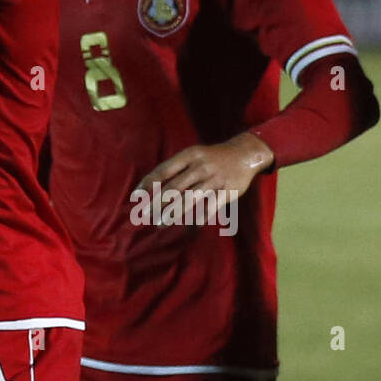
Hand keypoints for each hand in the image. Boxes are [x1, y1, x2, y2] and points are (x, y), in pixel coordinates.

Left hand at [134, 132, 273, 221]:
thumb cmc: (212, 157)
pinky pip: (211, 206)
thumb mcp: (193, 155)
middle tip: (144, 215)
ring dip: (174, 212)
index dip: (148, 183)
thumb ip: (175, 168)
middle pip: (174, 187)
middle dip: (157, 203)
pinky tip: (191, 227)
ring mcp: (214, 179)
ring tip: (161, 223)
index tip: (135, 196)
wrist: (245, 154)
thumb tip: (151, 184)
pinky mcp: (228, 190)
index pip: (163, 170)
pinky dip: (201, 217)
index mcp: (189, 156)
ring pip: (190, 198)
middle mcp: (200, 166)